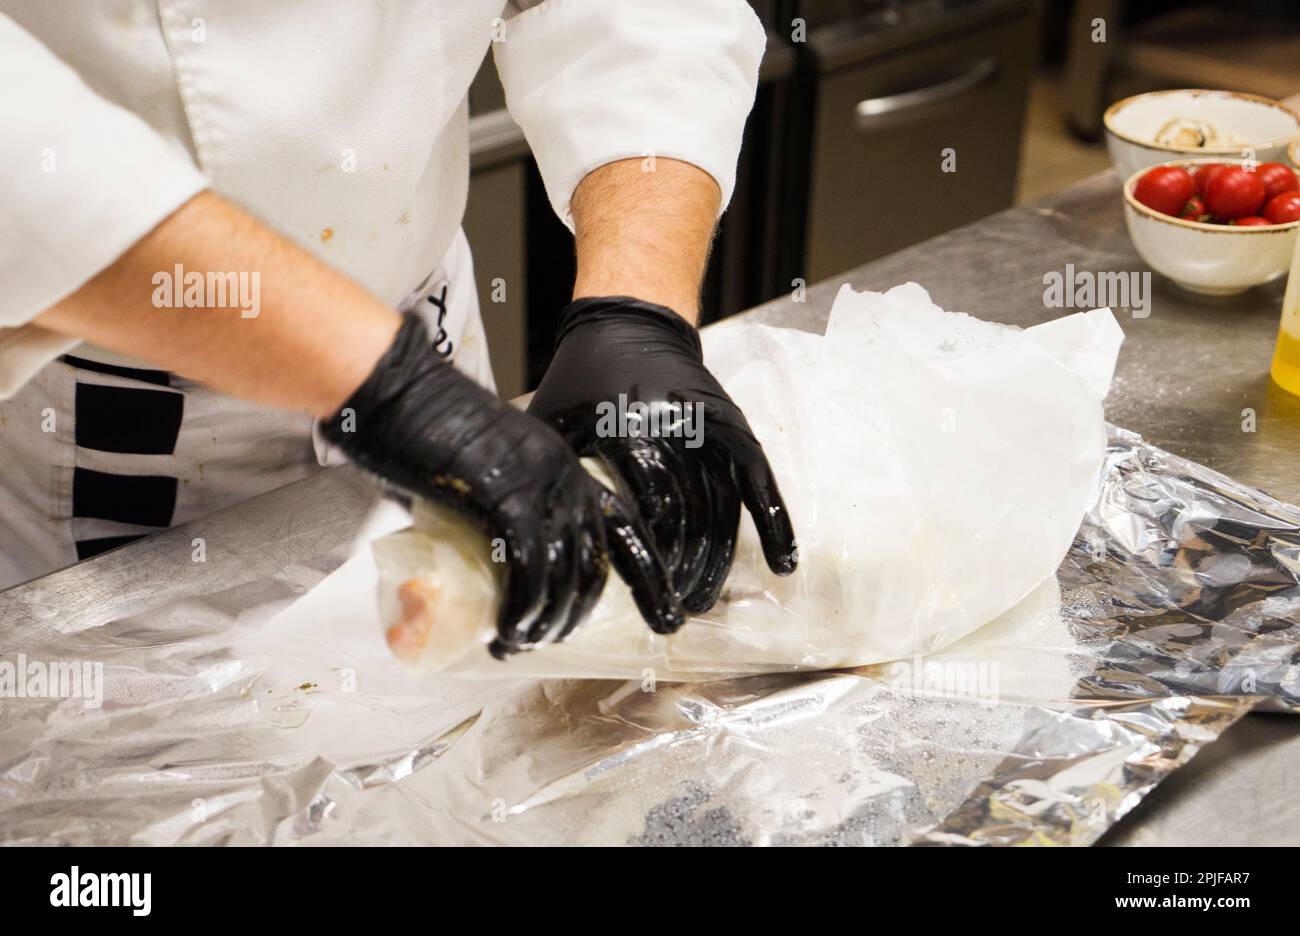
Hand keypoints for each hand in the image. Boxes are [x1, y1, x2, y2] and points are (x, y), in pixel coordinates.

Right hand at [321, 312, 683, 656]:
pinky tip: (507, 632)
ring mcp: (539, 481)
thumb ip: (489, 510)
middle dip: (575, 612)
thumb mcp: (474, 472)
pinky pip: (529, 565)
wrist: (392, 388)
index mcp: (562, 465)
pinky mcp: (506, 494)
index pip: (621, 526)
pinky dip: (522, 608)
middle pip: (594, 559)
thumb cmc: (418, 427)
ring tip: (517, 645)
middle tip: (544, 641)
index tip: (657, 614)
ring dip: (546, 620)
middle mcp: (563, 473)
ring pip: (564, 570)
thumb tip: (477, 559)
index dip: (644, 574)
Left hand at [527, 296, 796, 611]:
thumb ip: (546, 476)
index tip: (642, 600)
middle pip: (686, 518)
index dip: (643, 562)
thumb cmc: (578, 380)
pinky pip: (757, 483)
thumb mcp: (551, 422)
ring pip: (721, 508)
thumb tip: (520, 546)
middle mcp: (673, 429)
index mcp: (622, 428)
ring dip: (717, 562)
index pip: (639, 511)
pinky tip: (783, 564)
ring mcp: (709, 429)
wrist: (630, 323)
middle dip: (682, 573)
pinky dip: (773, 523)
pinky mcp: (733, 429)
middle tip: (675, 614)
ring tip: (704, 601)